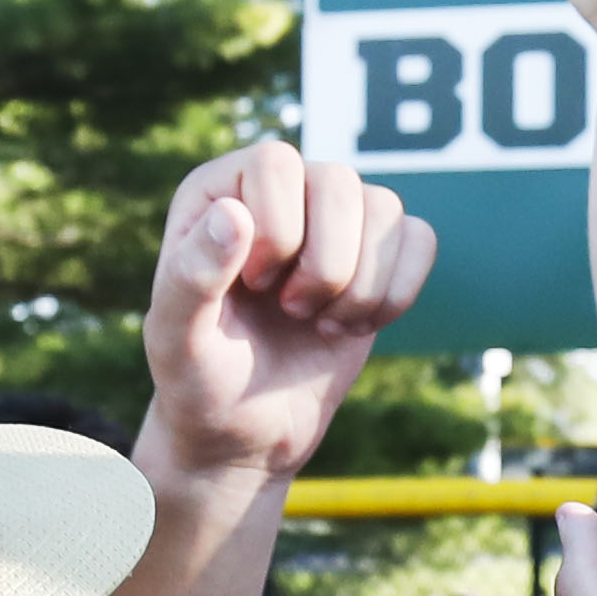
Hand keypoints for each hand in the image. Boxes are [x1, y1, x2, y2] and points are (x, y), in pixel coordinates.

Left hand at [137, 140, 435, 490]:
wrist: (245, 433)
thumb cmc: (199, 382)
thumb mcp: (177, 339)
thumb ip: (192, 275)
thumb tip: (233, 213)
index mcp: (219, 193)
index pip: (276, 162)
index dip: (277, 228)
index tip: (254, 286)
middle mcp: (279, 193)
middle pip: (339, 180)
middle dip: (325, 264)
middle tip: (291, 311)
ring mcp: (332, 222)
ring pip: (386, 207)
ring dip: (360, 285)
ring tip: (321, 323)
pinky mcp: (376, 257)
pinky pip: (420, 240)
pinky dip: (398, 293)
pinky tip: (355, 325)